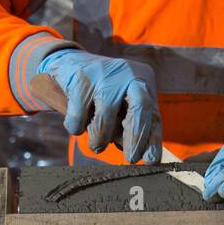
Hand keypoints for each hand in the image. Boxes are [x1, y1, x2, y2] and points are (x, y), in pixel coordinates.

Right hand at [38, 49, 161, 162]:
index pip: (153, 114)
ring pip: (106, 117)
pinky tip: (77, 125)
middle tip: (130, 159)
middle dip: (136, 137)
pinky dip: (76, 127)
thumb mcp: (124, 106)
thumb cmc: (104, 94)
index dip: (153, 139)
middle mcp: (128, 74)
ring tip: (96, 145)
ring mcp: (104, 74)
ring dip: (99, 139)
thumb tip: (150, 158)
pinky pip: (79, 116)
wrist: (70, 64)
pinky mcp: (81, 78)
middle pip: (140, 107)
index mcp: (144, 81)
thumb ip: (136, 127)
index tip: (151, 160)